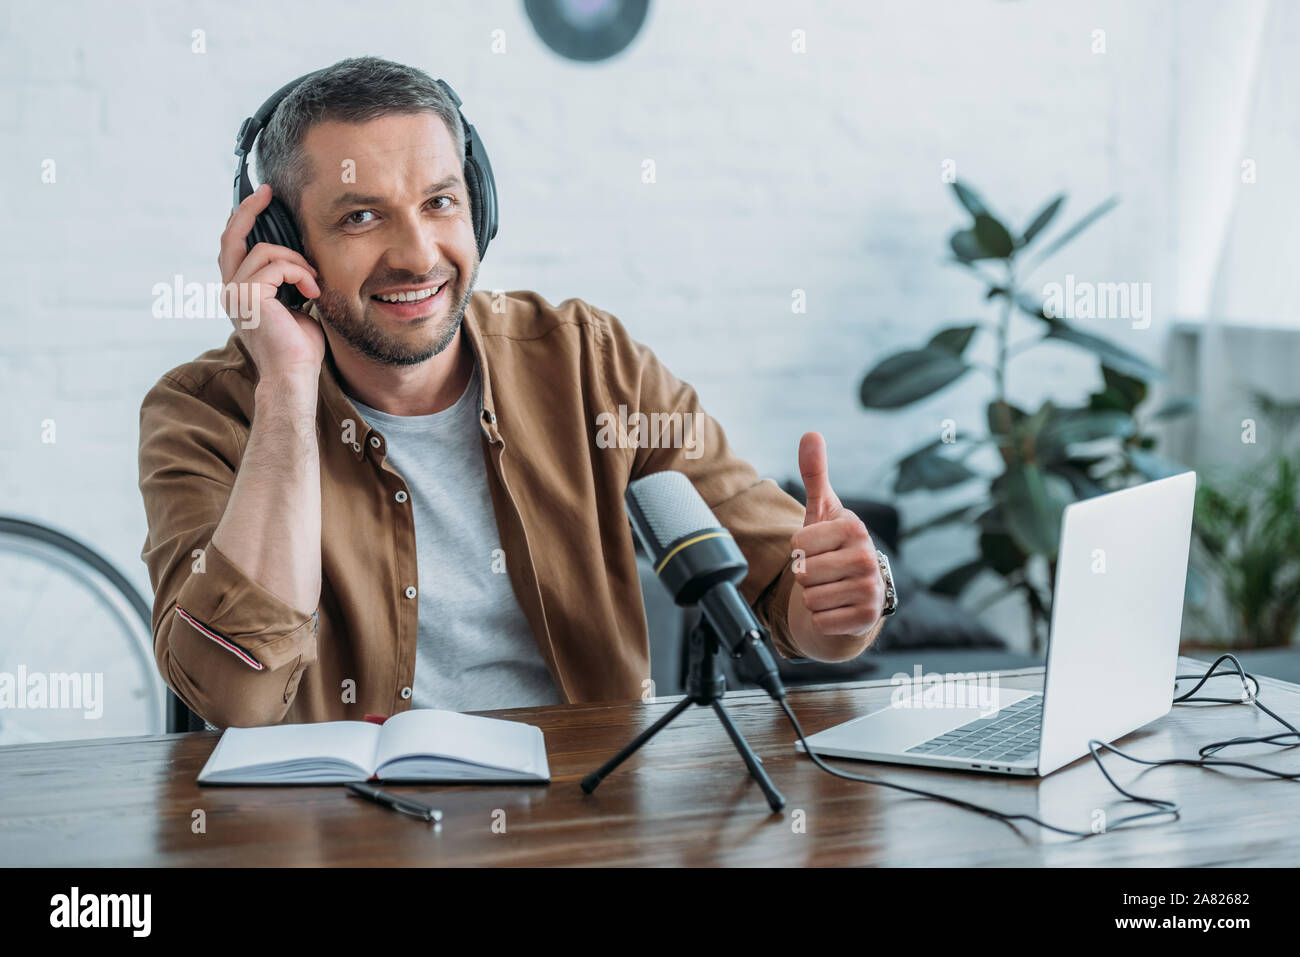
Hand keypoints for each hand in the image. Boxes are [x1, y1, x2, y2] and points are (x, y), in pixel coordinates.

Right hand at [218, 184, 325, 381]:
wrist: (294, 374)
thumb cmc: (298, 348)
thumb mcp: (296, 307)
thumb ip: (291, 283)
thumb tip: (304, 262)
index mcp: (239, 291)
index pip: (234, 247)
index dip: (243, 220)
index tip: (261, 199)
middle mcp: (230, 290)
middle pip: (232, 236)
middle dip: (249, 209)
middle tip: (268, 191)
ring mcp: (235, 292)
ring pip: (265, 251)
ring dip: (297, 262)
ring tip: (313, 283)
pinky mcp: (248, 295)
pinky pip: (278, 266)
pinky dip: (300, 274)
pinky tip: (313, 294)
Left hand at [789, 431, 884, 643]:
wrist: (857, 592)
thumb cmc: (834, 547)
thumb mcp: (823, 511)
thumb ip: (815, 473)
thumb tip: (810, 434)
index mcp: (855, 528)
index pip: (798, 543)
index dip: (799, 549)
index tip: (817, 548)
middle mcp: (868, 557)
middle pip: (803, 573)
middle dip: (805, 575)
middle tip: (824, 571)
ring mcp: (870, 590)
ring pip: (810, 598)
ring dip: (813, 597)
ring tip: (831, 588)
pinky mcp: (865, 619)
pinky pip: (821, 620)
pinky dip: (823, 618)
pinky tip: (837, 608)